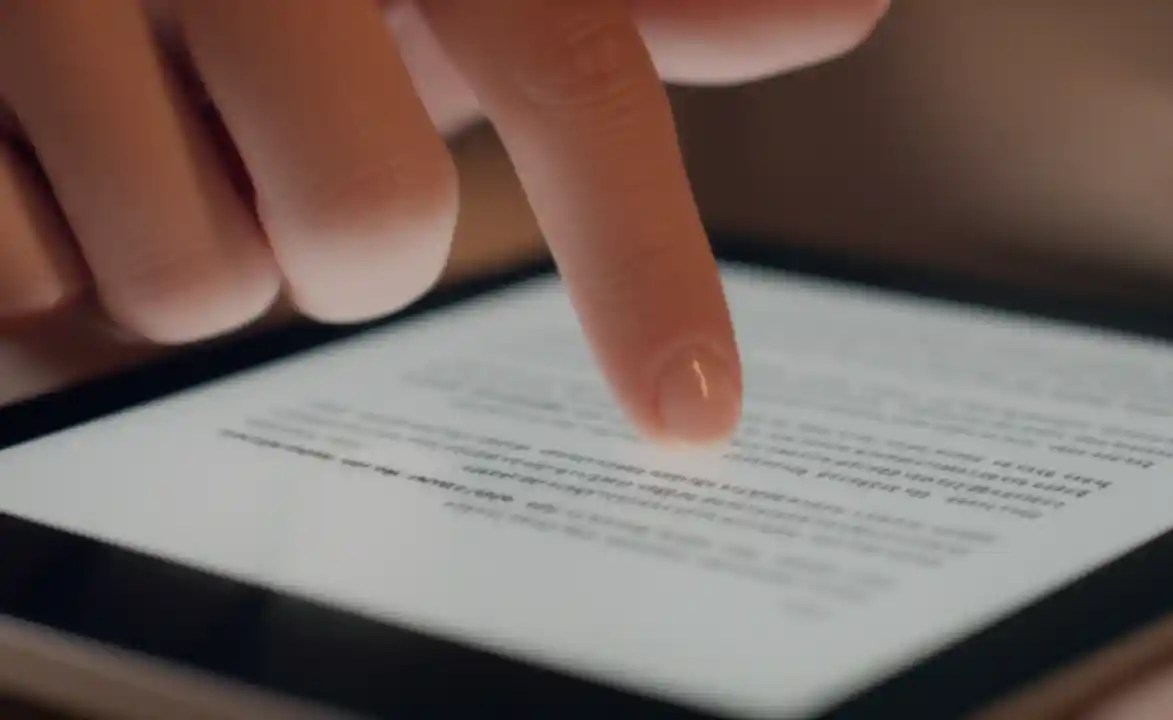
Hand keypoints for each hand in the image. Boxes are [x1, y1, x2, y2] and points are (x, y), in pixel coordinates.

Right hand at [0, 0, 889, 442]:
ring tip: (162, 127)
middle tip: (292, 146)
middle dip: (346, 234)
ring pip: (199, 284)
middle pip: (369, 235)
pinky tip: (44, 141)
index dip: (640, 258)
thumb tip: (840, 5)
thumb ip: (631, 6)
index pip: (568, 71)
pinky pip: (26, 281)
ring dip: (201, 242)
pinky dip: (53, 244)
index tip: (692, 421)